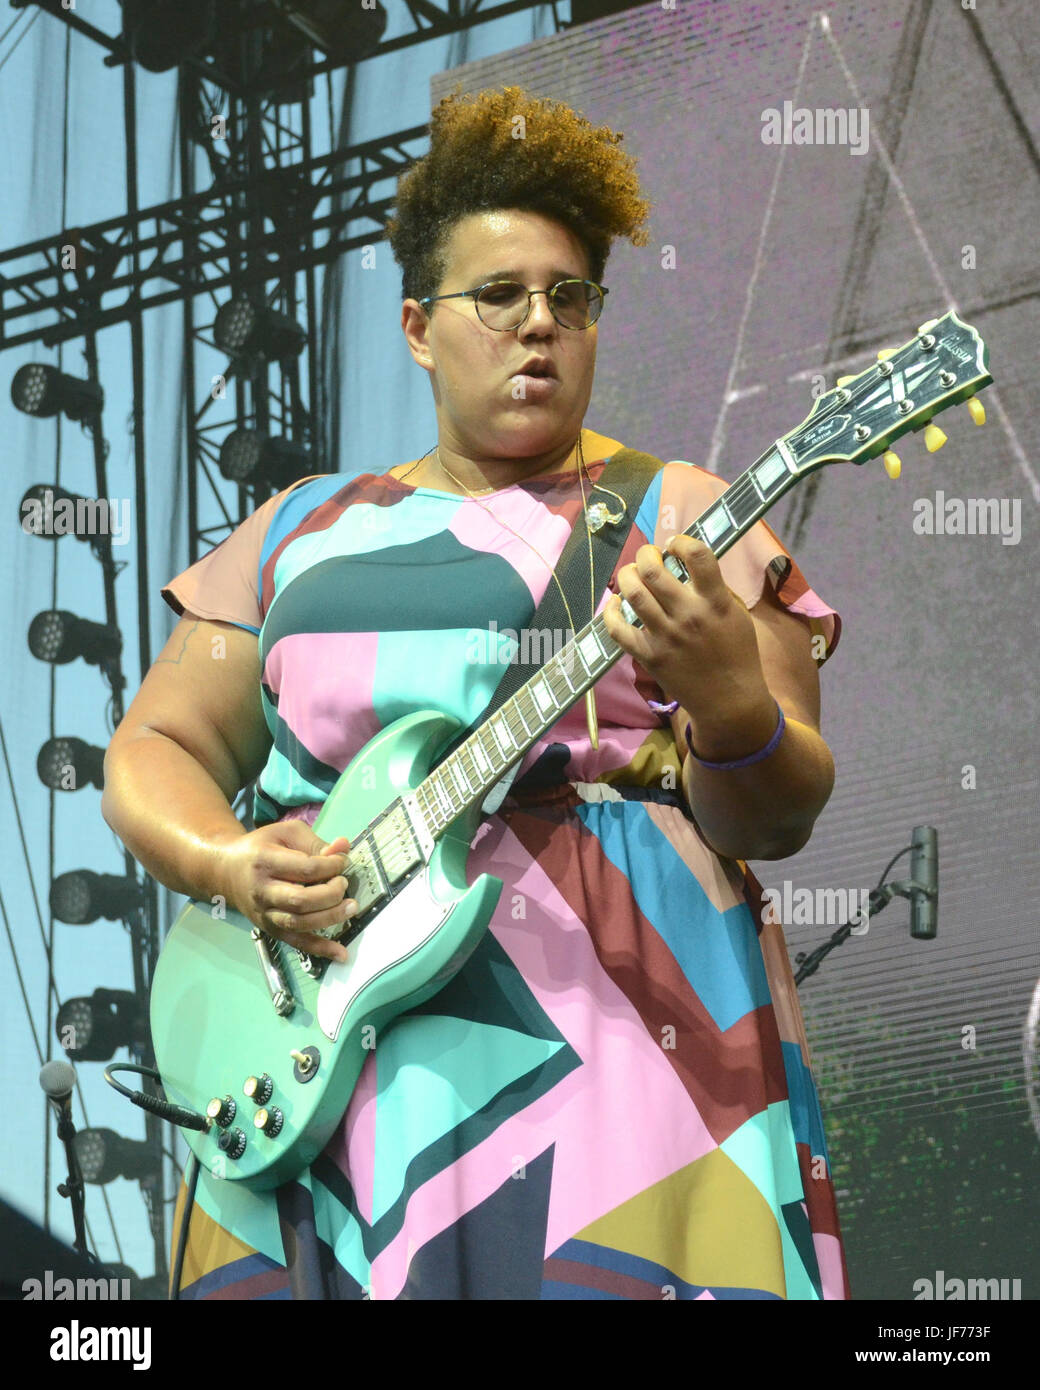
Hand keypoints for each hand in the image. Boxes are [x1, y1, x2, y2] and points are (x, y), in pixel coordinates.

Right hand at [217, 821, 355, 961]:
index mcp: (266, 861)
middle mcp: (263, 890)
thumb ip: (315, 842)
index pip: (306, 868)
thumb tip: (343, 848)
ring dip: (330, 918)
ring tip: (350, 907)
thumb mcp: (286, 833)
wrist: (225, 871)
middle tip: (344, 884)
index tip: (341, 862)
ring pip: (299, 923)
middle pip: (301, 900)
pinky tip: (340, 953)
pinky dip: (320, 949)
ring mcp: (265, 913)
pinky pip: (296, 942)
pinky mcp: (270, 929)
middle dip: (331, 894)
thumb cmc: (260, 848)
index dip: (331, 866)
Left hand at [602, 534, 771, 730]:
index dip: (681, 542)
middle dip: (646, 554)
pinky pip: (618, 629)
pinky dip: (612, 611)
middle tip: (649, 557)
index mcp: (716, 602)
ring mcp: (666, 637)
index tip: (675, 546)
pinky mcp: (649, 656)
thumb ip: (714, 589)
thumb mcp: (737, 614)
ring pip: (633, 594)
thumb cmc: (737, 653)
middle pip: (653, 570)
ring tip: (633, 574)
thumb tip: (685, 565)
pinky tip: (616, 603)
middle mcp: (689, 616)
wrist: (729, 701)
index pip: (698, 555)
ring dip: (628, 576)